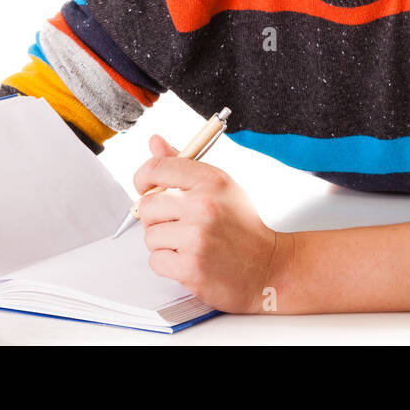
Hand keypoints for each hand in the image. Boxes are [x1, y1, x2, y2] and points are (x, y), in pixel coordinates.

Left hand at [133, 134, 281, 313]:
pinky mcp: (190, 267)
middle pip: (147, 205)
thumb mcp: (219, 186)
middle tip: (176, 223)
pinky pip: (156, 261)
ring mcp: (196, 237)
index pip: (157, 168)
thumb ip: (183, 164)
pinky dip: (168, 263)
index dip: (143, 178)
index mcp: (211, 180)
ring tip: (188, 243)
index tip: (145, 187)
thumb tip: (155, 142)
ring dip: (163, 243)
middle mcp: (203, 205)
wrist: (266, 266)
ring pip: (150, 236)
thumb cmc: (242, 226)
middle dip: (156, 217)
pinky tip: (189, 259)